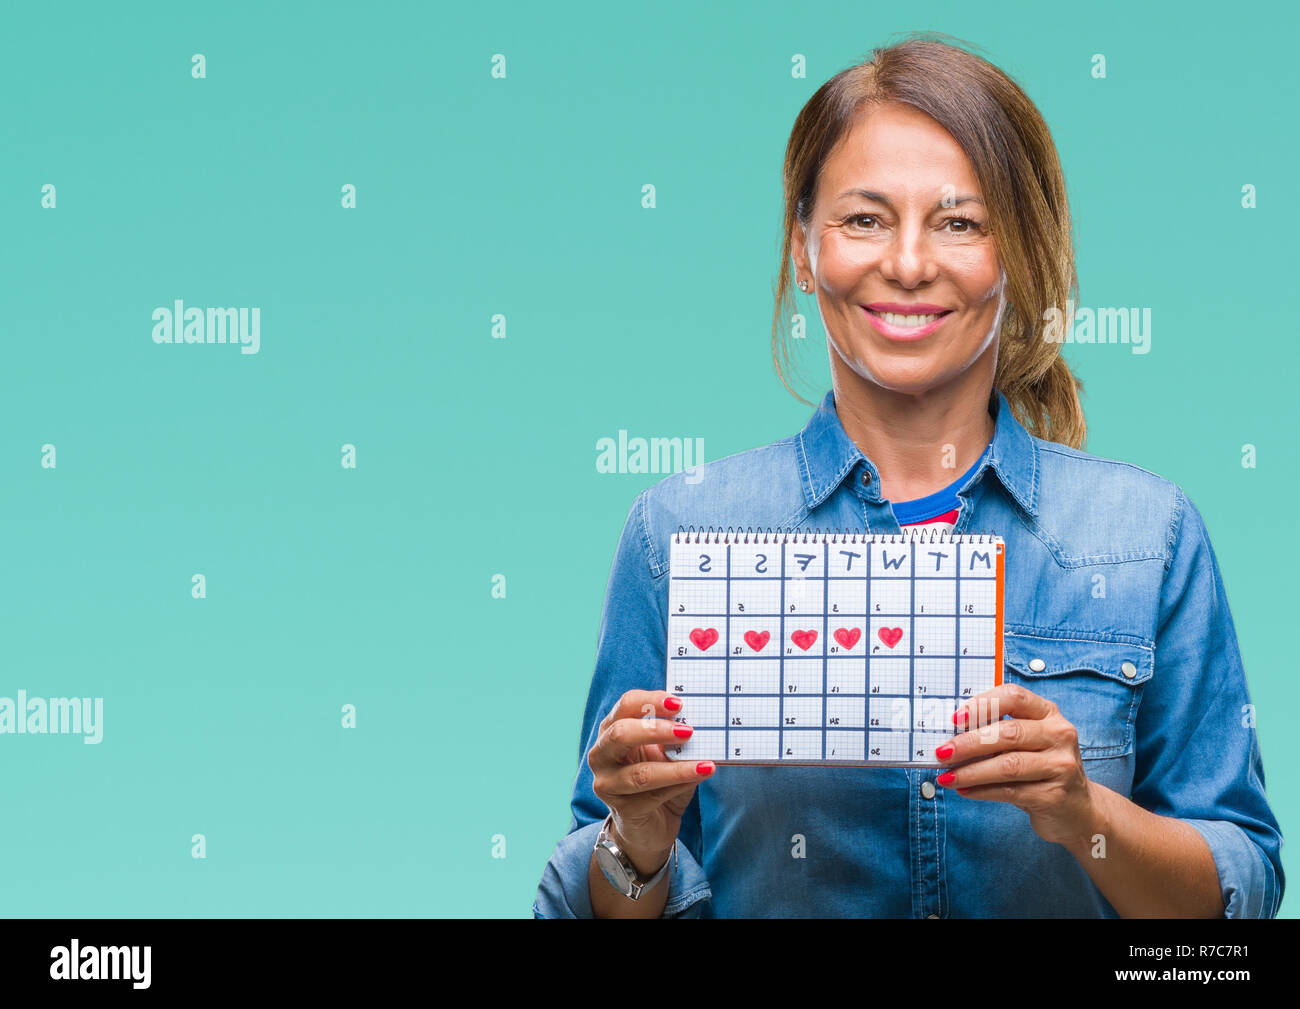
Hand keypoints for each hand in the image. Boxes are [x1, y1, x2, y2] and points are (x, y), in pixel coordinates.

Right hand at [588, 690, 715, 874]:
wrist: (651, 825)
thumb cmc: (659, 781)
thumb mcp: (666, 752)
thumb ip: (675, 737)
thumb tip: (699, 722)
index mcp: (611, 730)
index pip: (625, 705)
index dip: (651, 700)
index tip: (679, 702)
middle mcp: (601, 755)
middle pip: (620, 734)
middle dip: (656, 730)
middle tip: (688, 731)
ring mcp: (607, 784)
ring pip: (640, 773)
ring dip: (676, 767)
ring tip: (704, 764)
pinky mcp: (622, 809)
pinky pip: (653, 795)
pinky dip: (680, 785)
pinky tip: (700, 776)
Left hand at [933, 683, 1100, 846]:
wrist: (1078, 809)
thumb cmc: (1041, 767)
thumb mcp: (1028, 741)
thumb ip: (998, 731)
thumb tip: (950, 733)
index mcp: (1048, 713)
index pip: (1014, 697)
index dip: (982, 704)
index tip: (955, 718)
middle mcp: (1059, 735)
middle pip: (1008, 733)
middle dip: (968, 743)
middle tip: (942, 752)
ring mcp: (1060, 766)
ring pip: (1008, 765)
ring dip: (971, 771)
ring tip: (946, 776)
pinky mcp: (1055, 795)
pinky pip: (1010, 791)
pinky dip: (982, 791)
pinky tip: (964, 790)